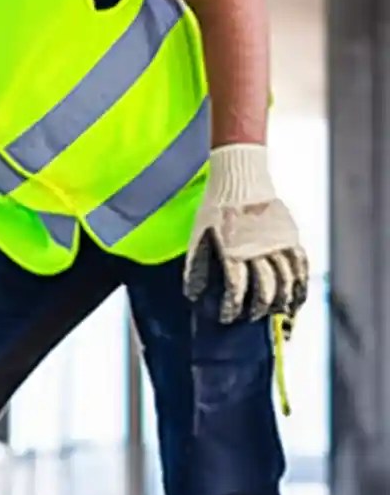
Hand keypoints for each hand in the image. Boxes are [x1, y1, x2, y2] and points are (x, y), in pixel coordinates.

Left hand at [183, 144, 307, 323]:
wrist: (240, 177)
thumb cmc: (214, 208)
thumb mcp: (198, 235)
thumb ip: (195, 267)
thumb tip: (192, 296)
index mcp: (232, 249)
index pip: (236, 286)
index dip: (232, 306)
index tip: (227, 317)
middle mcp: (257, 248)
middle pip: (265, 287)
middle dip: (257, 308)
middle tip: (249, 317)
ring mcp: (277, 242)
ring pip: (287, 280)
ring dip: (281, 301)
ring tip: (275, 313)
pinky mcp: (290, 236)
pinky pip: (301, 265)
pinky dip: (301, 285)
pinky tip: (297, 300)